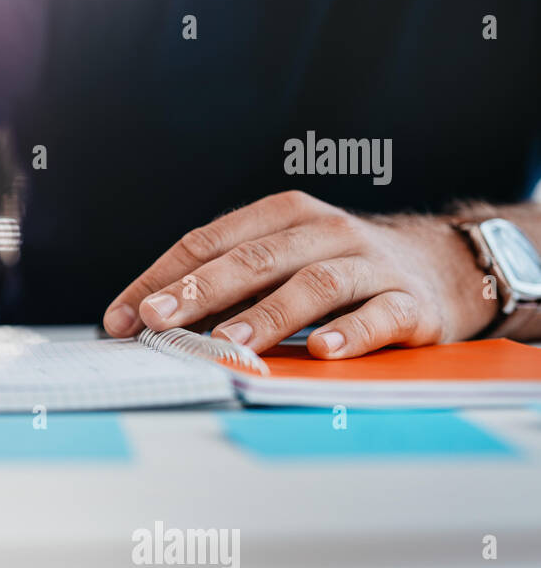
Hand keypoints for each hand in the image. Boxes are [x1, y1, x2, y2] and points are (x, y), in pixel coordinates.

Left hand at [102, 190, 496, 357]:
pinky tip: (324, 352)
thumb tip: (144, 320)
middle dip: (200, 289)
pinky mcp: (409, 301)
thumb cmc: (338, 266)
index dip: (161, 278)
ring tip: (228, 342)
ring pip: (313, 285)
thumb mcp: (281, 259)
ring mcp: (368, 264)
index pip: (207, 242)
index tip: (123, 317)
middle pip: (254, 259)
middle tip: (159, 318)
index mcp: (281, 215)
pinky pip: (379, 315)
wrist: (444, 265)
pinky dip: (352, 333)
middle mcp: (323, 231)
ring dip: (266, 316)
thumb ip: (223, 283)